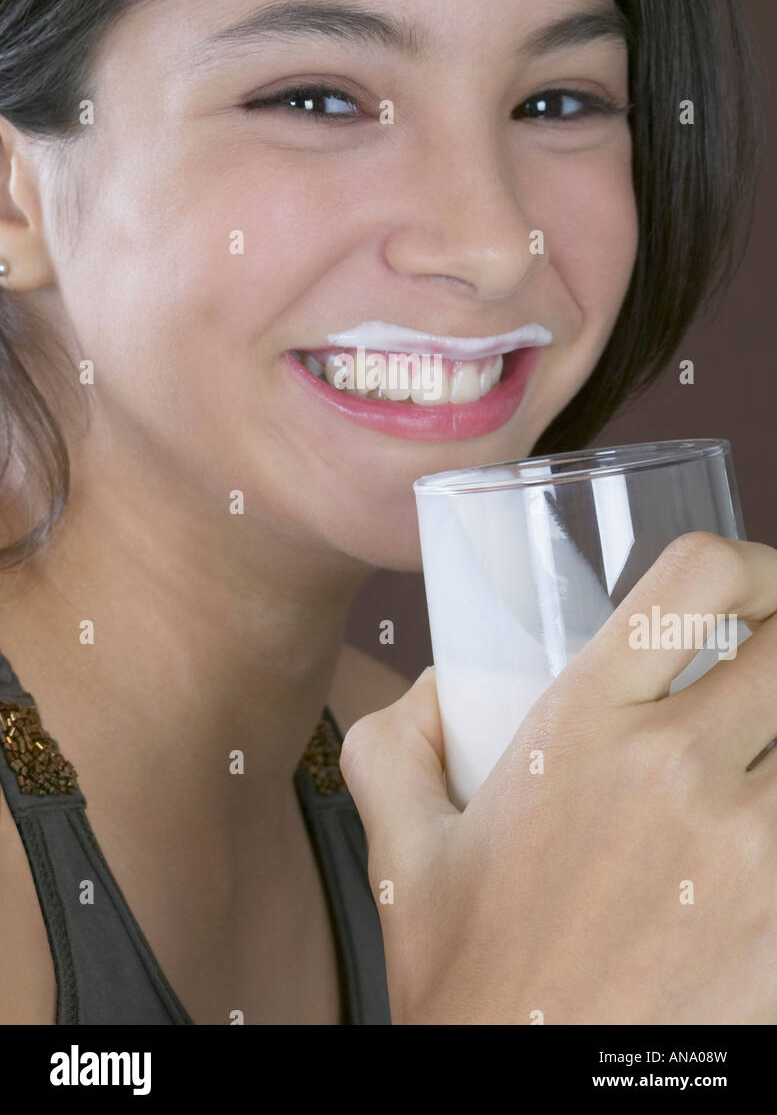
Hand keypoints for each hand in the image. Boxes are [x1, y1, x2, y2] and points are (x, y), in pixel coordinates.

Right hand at [340, 532, 776, 1023]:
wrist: (524, 1089)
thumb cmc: (468, 975)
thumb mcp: (396, 846)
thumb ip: (396, 739)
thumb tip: (440, 684)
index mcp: (581, 727)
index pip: (700, 578)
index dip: (747, 557)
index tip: (745, 588)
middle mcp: (676, 772)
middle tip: (765, 658)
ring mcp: (752, 850)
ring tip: (762, 741)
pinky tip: (763, 822)